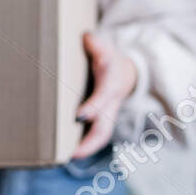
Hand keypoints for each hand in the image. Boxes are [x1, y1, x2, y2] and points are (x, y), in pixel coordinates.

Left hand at [74, 31, 137, 158]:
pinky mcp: (102, 119)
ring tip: (68, 157)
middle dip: (91, 140)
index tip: (79, 116)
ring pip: (101, 134)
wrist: (127, 73)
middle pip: (105, 125)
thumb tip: (86, 37)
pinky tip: (68, 153)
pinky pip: (96, 135)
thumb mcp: (105, 49)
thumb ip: (96, 45)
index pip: (104, 96)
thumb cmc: (110, 61)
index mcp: (112, 83)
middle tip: (74, 153)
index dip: (93, 107)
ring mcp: (108, 113)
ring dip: (87, 148)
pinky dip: (85, 146)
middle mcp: (111, 102)